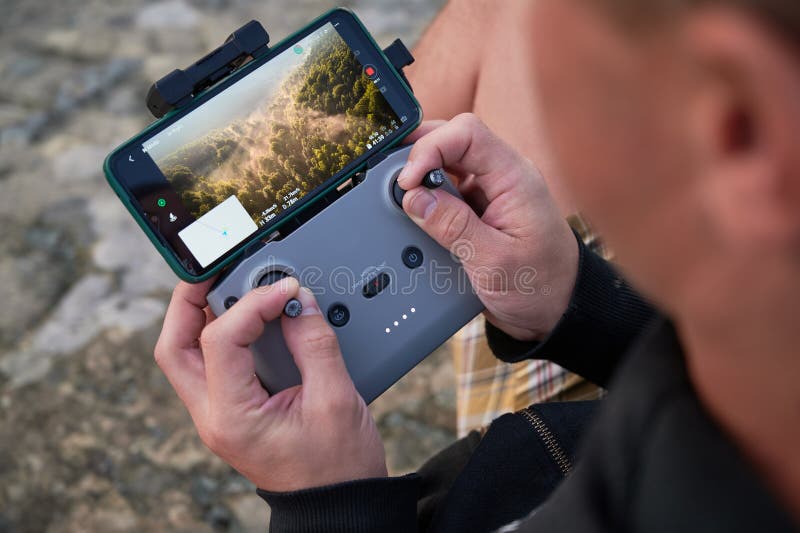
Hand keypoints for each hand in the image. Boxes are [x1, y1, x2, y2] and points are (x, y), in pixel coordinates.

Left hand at [154, 277, 386, 491]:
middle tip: (218, 270)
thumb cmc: (338, 468)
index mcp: (233, 418)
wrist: (339, 504)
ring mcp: (220, 415)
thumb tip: (298, 300)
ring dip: (202, 315)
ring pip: (186, 354)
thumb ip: (314, 344)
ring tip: (233, 286)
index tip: (284, 288)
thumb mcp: (335, 400)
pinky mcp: (234, 410)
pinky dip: (224, 332)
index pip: (221, 340)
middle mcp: (214, 417)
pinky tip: (250, 316)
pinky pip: (213, 363)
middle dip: (190, 301)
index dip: (251, 303)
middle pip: (175, 347)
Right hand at [398, 113, 578, 341]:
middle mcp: (501, 178)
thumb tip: (415, 198)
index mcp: (514, 178)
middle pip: (452, 140)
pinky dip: (426, 199)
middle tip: (393, 183)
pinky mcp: (477, 210)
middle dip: (418, 156)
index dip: (430, 148)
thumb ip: (453, 227)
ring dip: (421, 179)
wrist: (556, 310)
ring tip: (402, 202)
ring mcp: (489, 193)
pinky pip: (446, 191)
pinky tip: (415, 217)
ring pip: (446, 164)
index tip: (408, 181)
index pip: (467, 134)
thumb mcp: (494, 261)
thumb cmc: (540, 286)